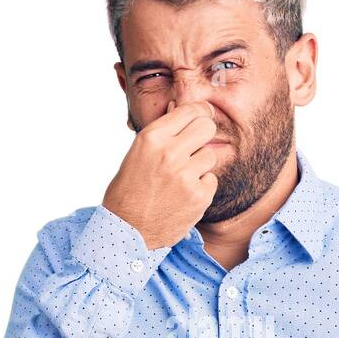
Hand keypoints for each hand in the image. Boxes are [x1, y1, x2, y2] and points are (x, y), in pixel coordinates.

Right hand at [102, 99, 220, 248]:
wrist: (127, 230)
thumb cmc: (129, 190)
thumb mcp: (137, 153)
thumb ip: (162, 132)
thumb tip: (179, 107)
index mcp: (152, 138)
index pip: (190, 110)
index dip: (200, 112)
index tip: (202, 116)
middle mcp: (170, 153)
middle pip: (207, 127)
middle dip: (203, 134)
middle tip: (195, 146)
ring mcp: (186, 175)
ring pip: (210, 155)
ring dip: (200, 165)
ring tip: (181, 178)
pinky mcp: (199, 196)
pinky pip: (211, 180)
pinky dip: (201, 186)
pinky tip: (184, 195)